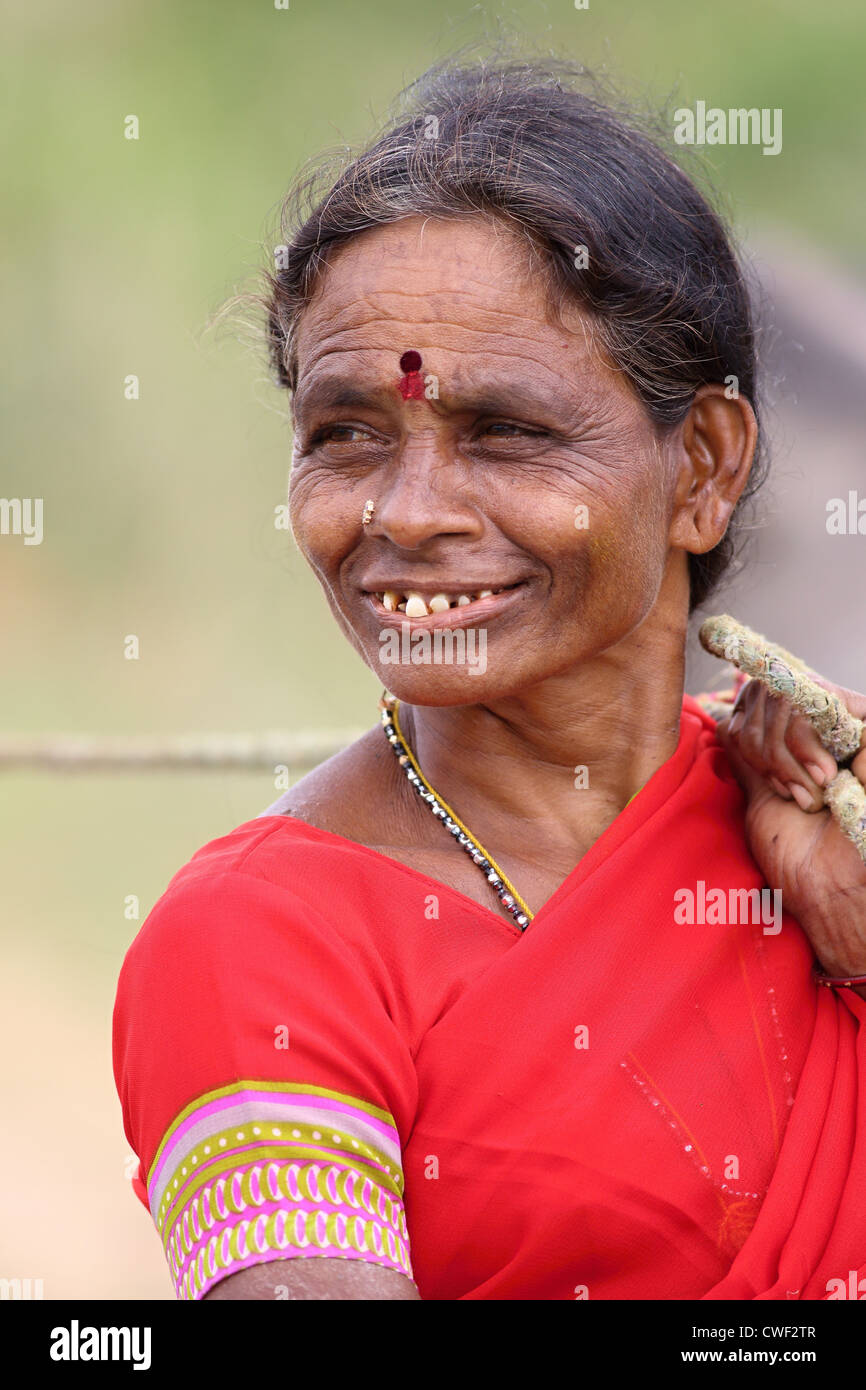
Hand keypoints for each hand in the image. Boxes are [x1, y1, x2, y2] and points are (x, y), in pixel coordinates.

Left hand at [714, 676, 865, 996]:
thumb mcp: (762, 797)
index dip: (750, 736)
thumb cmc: (798, 857)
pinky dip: (806, 750)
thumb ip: (749, 753)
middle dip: (767, 749)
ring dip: (787, 757)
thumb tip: (726, 714)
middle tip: (793, 793)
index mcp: (802, 742)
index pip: (759, 697)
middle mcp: (828, 730)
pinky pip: (824, 705)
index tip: (769, 783)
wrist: (834, 891)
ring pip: (790, 699)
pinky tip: (827, 785)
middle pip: (770, 693)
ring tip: (813, 797)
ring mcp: (850, 732)